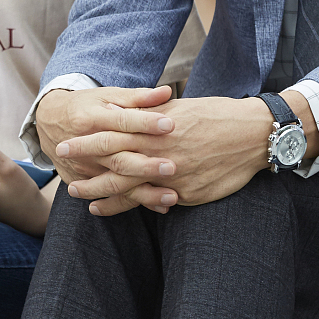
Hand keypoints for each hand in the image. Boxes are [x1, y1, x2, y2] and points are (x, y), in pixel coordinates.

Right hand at [39, 85, 180, 215]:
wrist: (48, 122)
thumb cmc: (85, 105)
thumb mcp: (107, 95)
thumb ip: (138, 97)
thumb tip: (167, 92)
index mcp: (92, 118)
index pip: (121, 122)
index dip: (145, 123)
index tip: (170, 125)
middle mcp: (85, 146)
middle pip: (117, 158)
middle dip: (145, 165)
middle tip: (172, 167)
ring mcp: (83, 168)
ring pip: (115, 183)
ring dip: (144, 193)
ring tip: (172, 196)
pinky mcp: (81, 181)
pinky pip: (109, 195)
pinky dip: (136, 202)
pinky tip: (159, 207)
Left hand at [62, 95, 275, 213]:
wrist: (253, 134)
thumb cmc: (218, 115)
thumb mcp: (182, 108)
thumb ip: (154, 115)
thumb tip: (133, 113)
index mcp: (157, 127)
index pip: (112, 136)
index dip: (86, 143)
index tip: (65, 146)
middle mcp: (160, 152)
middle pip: (114, 165)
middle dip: (87, 172)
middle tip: (65, 177)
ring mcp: (173, 175)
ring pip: (129, 188)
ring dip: (102, 194)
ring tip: (82, 197)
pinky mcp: (186, 193)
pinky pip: (153, 203)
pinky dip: (130, 207)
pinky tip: (113, 209)